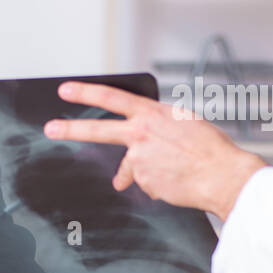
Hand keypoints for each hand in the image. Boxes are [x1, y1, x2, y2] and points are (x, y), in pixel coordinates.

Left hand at [42, 80, 267, 220]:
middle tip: (50, 128)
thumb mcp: (184, 124)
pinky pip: (146, 182)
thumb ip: (157, 130)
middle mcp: (141, 134)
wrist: (222, 175)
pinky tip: (178, 180)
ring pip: (132, 165)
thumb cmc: (210, 147)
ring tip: (173, 171)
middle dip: (70, 128)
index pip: (113, 98)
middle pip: (98, 129)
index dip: (87, 92)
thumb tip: (138, 146)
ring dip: (147, 170)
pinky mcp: (144, 182)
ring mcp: (139, 159)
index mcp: (152, 113)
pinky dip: (159, 182)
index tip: (66, 90)